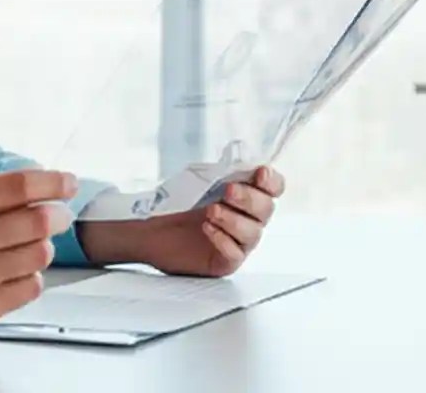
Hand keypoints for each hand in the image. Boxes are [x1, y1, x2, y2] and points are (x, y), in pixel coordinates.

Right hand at [0, 169, 78, 336]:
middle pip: (37, 220)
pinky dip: (31, 275)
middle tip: (58, 215)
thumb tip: (41, 189)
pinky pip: (31, 286)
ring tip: (30, 245)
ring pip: (39, 254)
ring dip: (43, 246)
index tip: (68, 183)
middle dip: (57, 215)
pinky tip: (15, 271)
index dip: (52, 182)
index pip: (17, 186)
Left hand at [78, 166, 285, 276]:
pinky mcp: (226, 260)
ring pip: (253, 233)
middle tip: (228, 191)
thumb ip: (222, 175)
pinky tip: (207, 229)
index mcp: (247, 196)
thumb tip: (241, 164)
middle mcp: (248, 219)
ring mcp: (239, 242)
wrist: (152, 230)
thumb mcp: (199, 182)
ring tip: (211, 211)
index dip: (272, 181)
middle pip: (266, 210)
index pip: (273, 188)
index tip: (260, 173)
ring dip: (233, 219)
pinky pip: (235, 254)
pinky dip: (223, 240)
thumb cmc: (179, 205)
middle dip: (249, 198)